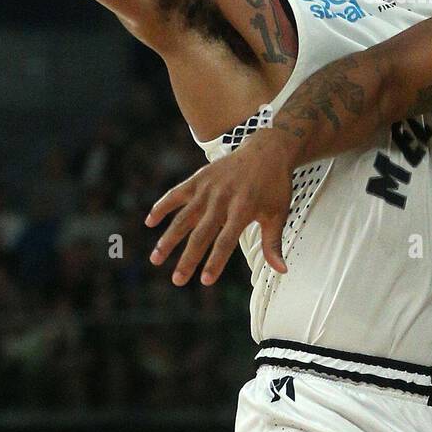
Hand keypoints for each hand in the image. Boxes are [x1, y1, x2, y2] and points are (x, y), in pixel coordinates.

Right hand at [145, 132, 293, 285]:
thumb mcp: (278, 214)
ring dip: (168, 239)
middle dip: (188, 259)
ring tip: (155, 258)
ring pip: (184, 217)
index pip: (226, 241)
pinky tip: (149, 222)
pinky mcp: (199, 178)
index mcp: (243, 209)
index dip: (215, 261)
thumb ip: (273, 244)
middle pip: (201, 233)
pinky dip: (162, 206)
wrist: (267, 149)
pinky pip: (176, 194)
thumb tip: (281, 271)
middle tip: (177, 280)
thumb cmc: (274, 186)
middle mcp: (222, 199)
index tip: (205, 281)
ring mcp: (208, 188)